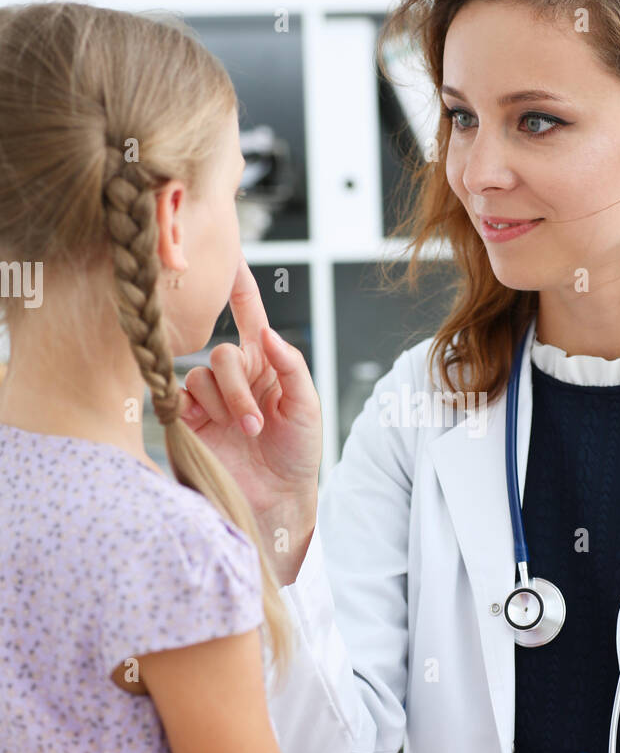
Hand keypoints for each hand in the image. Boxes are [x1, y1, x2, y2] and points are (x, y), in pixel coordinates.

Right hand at [178, 254, 321, 518]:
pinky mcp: (188, 420)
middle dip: (238, 388)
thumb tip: (269, 333)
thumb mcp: (307, 406)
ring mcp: (210, 398)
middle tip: (254, 424)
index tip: (230, 255)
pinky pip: (180, 397)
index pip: (248, 314)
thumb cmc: (298, 451)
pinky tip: (209, 427)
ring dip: (223, 405)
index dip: (238, 285)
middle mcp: (235, 374)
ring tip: (245, 435)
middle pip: (222, 354)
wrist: (276, 497)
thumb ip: (291, 365)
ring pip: (200, 376)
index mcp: (265, 362)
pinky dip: (194, 409)